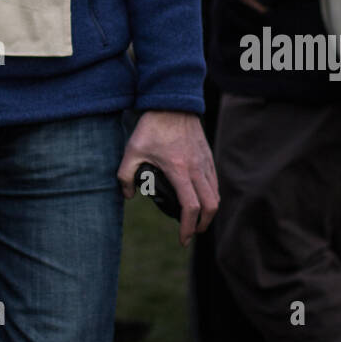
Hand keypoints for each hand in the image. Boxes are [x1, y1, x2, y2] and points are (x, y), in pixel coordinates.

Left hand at [117, 109, 218, 246]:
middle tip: (192, 233)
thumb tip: (128, 195)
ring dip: (209, 211)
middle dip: (203, 224)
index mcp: (179, 170)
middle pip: (210, 205)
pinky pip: (214, 181)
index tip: (183, 239)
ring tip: (197, 219)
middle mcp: (196, 169)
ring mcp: (205, 162)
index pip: (190, 207)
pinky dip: (211, 195)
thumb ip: (125, 175)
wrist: (172, 102)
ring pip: (215, 194)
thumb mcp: (131, 150)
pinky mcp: (208, 156)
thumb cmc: (151, 126)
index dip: (188, 227)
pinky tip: (200, 198)